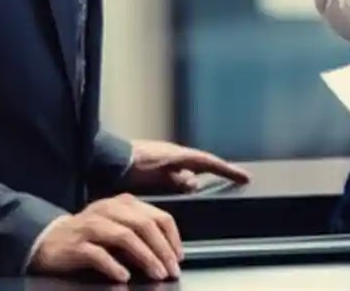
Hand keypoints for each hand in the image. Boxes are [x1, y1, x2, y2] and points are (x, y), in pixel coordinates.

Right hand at [29, 193, 181, 282]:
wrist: (48, 239)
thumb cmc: (89, 235)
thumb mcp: (117, 226)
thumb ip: (140, 233)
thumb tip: (167, 254)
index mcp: (123, 203)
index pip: (158, 216)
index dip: (172, 238)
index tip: (179, 257)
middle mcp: (108, 210)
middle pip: (144, 226)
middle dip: (163, 250)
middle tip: (172, 270)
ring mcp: (90, 226)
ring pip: (125, 237)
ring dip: (145, 258)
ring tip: (156, 274)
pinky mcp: (75, 245)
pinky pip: (98, 254)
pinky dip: (114, 266)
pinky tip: (124, 277)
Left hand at [122, 139, 250, 194]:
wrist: (103, 159)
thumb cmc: (129, 164)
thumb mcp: (155, 172)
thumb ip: (176, 178)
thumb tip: (194, 182)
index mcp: (177, 155)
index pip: (209, 162)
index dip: (228, 170)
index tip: (246, 177)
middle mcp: (173, 156)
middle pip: (202, 164)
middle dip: (217, 172)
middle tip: (235, 181)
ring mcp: (164, 161)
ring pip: (188, 172)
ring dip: (197, 180)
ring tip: (207, 192)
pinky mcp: (153, 169)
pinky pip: (174, 177)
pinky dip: (180, 184)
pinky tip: (179, 194)